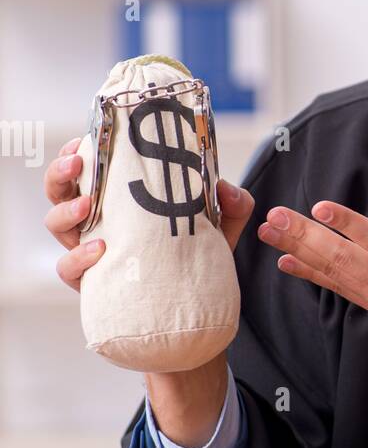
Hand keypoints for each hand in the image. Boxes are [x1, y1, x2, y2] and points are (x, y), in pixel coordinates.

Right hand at [44, 140, 253, 291]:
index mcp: (119, 199)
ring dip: (65, 212)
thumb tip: (225, 187)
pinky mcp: (93, 282)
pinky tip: (99, 251)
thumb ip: (232, 203)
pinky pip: (68, 269)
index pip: (87, 168)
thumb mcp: (222, 226)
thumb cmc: (200, 256)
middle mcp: (97, 221)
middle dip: (59, 173)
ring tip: (86, 206)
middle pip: (58, 190)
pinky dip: (77, 258)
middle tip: (76, 165)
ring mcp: (90, 251)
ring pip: (55, 225)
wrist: (199, 306)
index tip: (82, 141)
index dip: (76, 152)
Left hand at [257, 165, 367, 434]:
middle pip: (345, 259)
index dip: (349, 224)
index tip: (320, 207)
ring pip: (337, 274)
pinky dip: (314, 277)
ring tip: (269, 233)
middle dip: (306, 236)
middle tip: (275, 216)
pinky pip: (341, 291)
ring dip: (300, 252)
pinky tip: (288, 264)